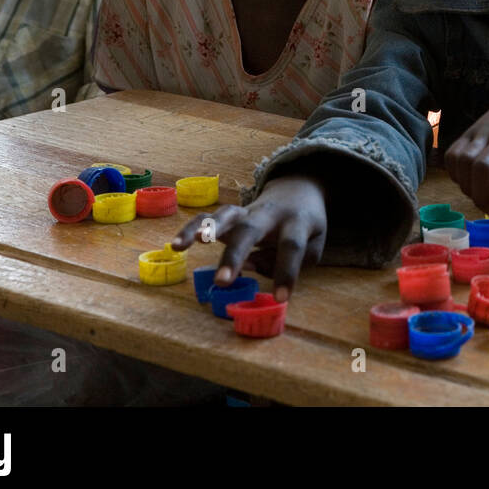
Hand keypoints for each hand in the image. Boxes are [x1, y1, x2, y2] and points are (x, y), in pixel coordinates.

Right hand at [172, 174, 326, 300]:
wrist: (297, 190)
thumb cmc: (305, 226)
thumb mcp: (313, 243)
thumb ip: (292, 260)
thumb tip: (250, 267)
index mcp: (296, 222)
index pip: (292, 247)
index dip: (286, 272)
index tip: (280, 298)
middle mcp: (268, 214)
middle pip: (250, 230)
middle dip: (234, 255)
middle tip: (222, 282)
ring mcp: (246, 210)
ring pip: (224, 215)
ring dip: (204, 230)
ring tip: (183, 245)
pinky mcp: (230, 212)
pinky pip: (208, 217)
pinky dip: (191, 228)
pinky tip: (175, 245)